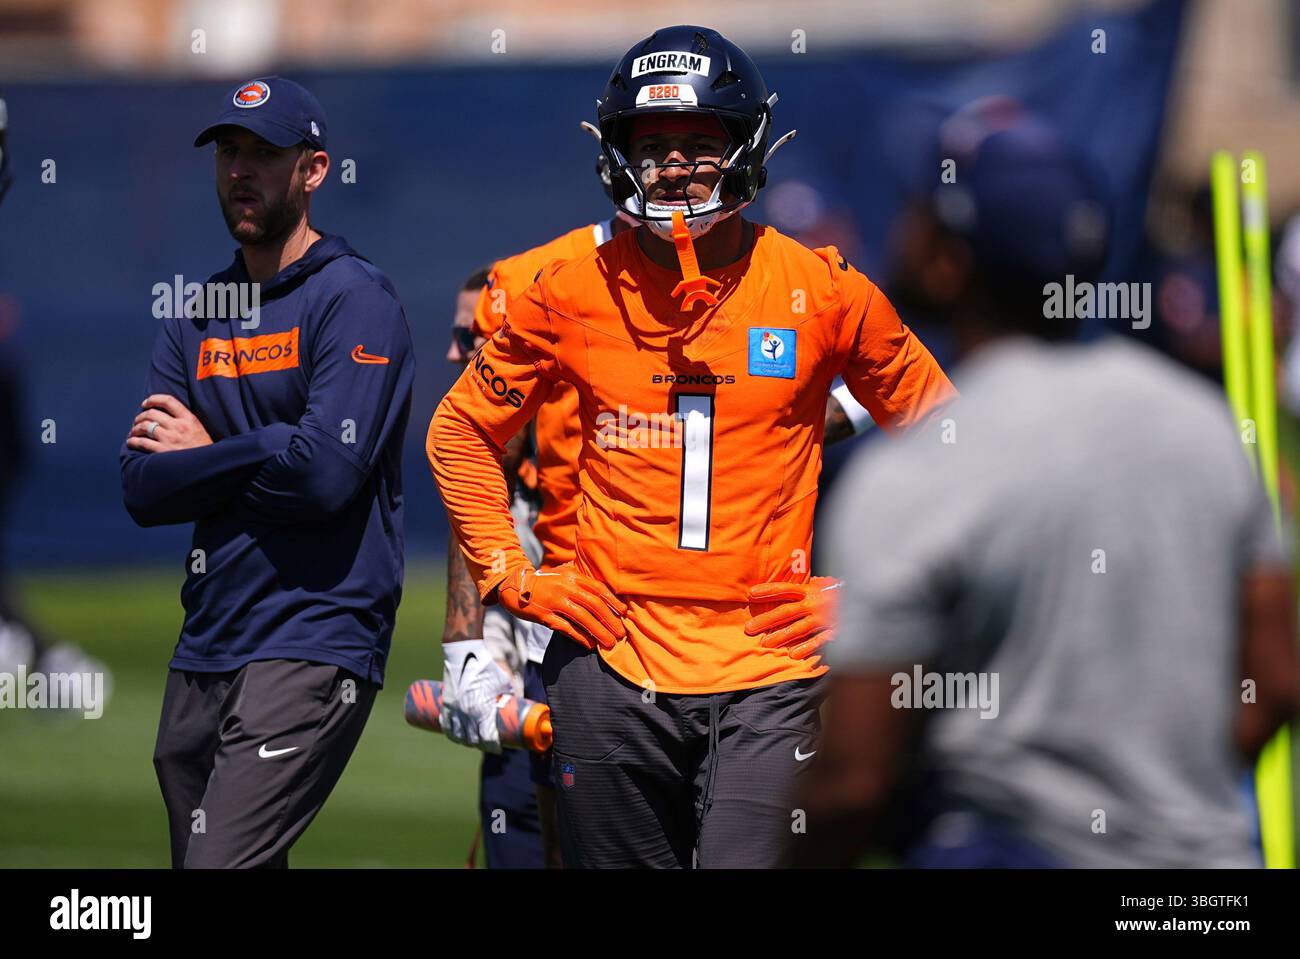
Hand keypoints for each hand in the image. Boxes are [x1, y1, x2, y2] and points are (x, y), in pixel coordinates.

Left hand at [126, 394, 212, 452]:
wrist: (209, 466)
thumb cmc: (203, 448)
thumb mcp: (199, 429)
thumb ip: (185, 420)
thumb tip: (165, 415)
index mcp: (189, 419)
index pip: (168, 401)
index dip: (153, 399)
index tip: (146, 403)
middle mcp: (179, 426)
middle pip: (152, 414)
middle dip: (141, 416)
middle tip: (138, 421)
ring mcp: (170, 439)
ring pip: (144, 426)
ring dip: (135, 428)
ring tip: (134, 431)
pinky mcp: (163, 451)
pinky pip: (142, 442)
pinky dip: (133, 441)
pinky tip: (131, 442)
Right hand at [440, 639, 514, 753]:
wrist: (464, 653)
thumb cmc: (487, 666)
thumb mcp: (503, 681)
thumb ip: (511, 695)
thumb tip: (519, 706)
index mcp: (482, 710)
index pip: (487, 737)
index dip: (493, 745)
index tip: (499, 747)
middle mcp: (466, 713)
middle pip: (472, 739)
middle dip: (481, 745)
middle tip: (488, 744)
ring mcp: (454, 709)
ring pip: (457, 735)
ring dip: (465, 741)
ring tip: (473, 741)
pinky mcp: (446, 703)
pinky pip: (446, 724)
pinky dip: (451, 732)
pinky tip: (455, 735)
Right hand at [497, 563, 626, 650]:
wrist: (514, 586)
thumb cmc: (543, 582)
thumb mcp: (562, 574)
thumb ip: (580, 580)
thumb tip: (603, 592)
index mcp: (572, 576)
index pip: (598, 588)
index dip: (613, 601)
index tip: (624, 613)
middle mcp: (565, 587)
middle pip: (594, 604)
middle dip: (610, 620)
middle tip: (621, 633)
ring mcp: (554, 601)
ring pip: (582, 618)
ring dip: (599, 632)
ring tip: (610, 643)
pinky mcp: (544, 615)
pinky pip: (566, 628)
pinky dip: (579, 637)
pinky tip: (589, 645)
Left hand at [745, 576, 839, 660]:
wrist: (867, 599)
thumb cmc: (841, 593)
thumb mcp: (824, 585)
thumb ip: (807, 587)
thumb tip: (791, 587)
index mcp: (811, 590)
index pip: (786, 589)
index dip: (769, 591)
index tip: (751, 594)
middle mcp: (815, 603)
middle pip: (786, 611)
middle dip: (766, 620)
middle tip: (748, 628)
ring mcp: (824, 618)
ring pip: (798, 628)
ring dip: (781, 636)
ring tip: (765, 644)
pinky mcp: (835, 631)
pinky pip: (819, 641)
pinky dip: (806, 648)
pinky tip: (792, 655)